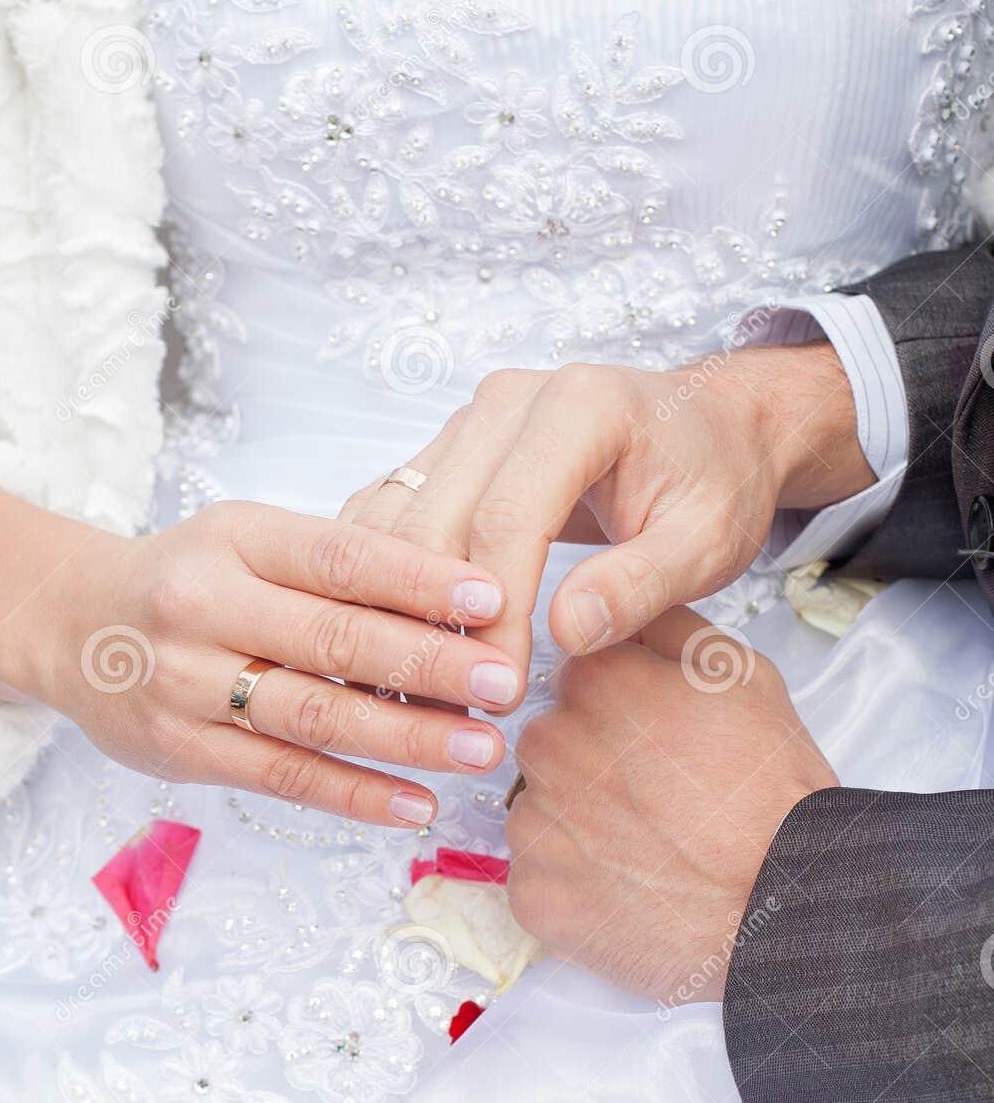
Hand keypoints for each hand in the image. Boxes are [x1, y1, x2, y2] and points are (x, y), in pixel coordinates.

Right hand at [34, 500, 520, 827]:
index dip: (418, 578)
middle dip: (430, 665)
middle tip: (504, 683)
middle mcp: (203, 608)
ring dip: (406, 739)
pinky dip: (353, 795)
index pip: (338, 557)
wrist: (70, 625)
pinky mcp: (179, 750)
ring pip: (313, 718)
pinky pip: (281, 777)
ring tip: (480, 749)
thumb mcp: (246, 540)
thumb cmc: (187, 577)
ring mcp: (186, 684)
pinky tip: (415, 804)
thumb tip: (458, 596)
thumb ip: (333, 565)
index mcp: (234, 539)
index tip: (491, 596)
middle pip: (334, 641)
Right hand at [339, 344, 871, 706]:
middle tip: (459, 701)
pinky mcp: (446, 451)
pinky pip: (390, 516)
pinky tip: (404, 641)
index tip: (504, 687)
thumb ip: (640, 584)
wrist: (711, 431)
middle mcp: (505, 401)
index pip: (508, 516)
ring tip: (427, 684)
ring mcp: (467, 422)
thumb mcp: (707, 541)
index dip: (496, 612)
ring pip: (396, 519)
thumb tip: (566, 632)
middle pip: (435, 517)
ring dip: (398, 604)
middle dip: (437, 616)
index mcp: (578, 406)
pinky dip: (386, 581)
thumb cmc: (715, 483)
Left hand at [506, 605, 836, 1002]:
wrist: (787, 905)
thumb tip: (621, 605)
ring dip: (579, 823)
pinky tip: (628, 889)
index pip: (579, 678)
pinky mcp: (531, 890)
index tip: (657, 741)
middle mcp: (548, 741)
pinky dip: (573, 883)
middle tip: (659, 799)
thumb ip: (666, 625)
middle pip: (553, 742)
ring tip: (649, 846)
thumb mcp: (743, 676)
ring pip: (542, 807)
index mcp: (595, 681)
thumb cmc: (773, 794)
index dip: (621, 710)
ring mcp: (534, 819)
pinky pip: (539, 875)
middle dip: (593, 764)